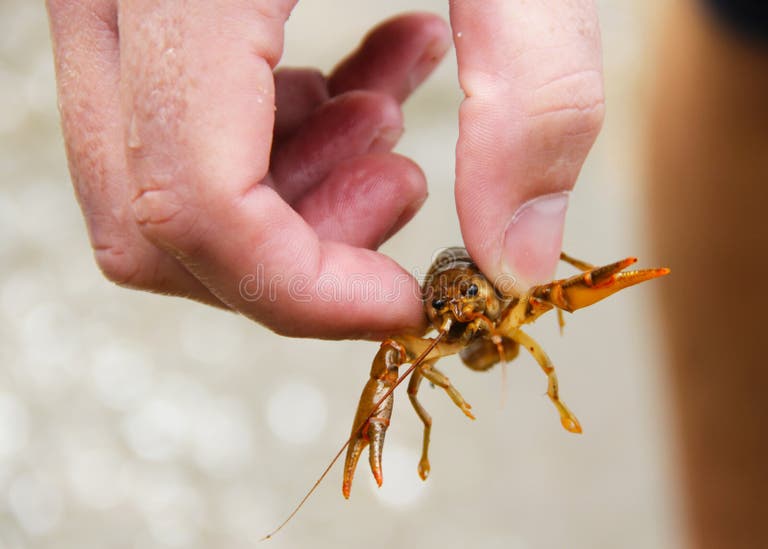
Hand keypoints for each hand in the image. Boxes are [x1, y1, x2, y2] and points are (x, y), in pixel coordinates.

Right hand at [47, 1, 603, 338]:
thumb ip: (536, 98)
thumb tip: (515, 261)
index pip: (192, 207)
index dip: (300, 295)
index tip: (406, 301)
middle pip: (154, 224)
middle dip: (292, 260)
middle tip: (407, 185)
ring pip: (157, 188)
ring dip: (292, 202)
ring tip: (399, 122)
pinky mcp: (150, 3)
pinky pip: (177, 128)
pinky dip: (280, 145)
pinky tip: (370, 80)